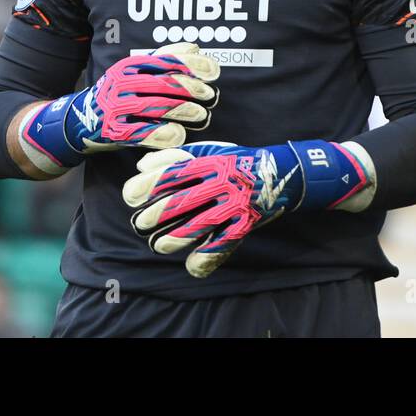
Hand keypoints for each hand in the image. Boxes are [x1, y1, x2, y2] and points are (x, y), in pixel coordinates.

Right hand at [17, 42, 220, 176]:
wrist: (78, 120)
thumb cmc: (117, 95)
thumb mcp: (136, 72)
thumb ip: (165, 59)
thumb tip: (195, 46)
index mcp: (130, 65)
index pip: (166, 60)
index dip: (192, 64)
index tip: (214, 71)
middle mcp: (122, 83)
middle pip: (164, 84)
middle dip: (192, 90)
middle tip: (211, 96)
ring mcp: (116, 108)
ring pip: (157, 108)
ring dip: (183, 112)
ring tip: (202, 115)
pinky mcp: (113, 132)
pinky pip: (142, 133)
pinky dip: (163, 135)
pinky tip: (179, 136)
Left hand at [123, 139, 374, 277]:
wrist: (285, 171)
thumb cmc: (240, 160)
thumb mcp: (211, 150)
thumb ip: (178, 157)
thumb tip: (143, 165)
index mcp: (209, 162)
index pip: (173, 173)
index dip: (148, 185)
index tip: (131, 196)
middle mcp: (221, 182)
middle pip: (182, 201)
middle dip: (155, 215)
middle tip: (139, 224)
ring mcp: (234, 203)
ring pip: (199, 225)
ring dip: (175, 237)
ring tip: (159, 245)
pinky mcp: (246, 223)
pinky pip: (223, 243)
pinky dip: (205, 257)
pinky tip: (191, 265)